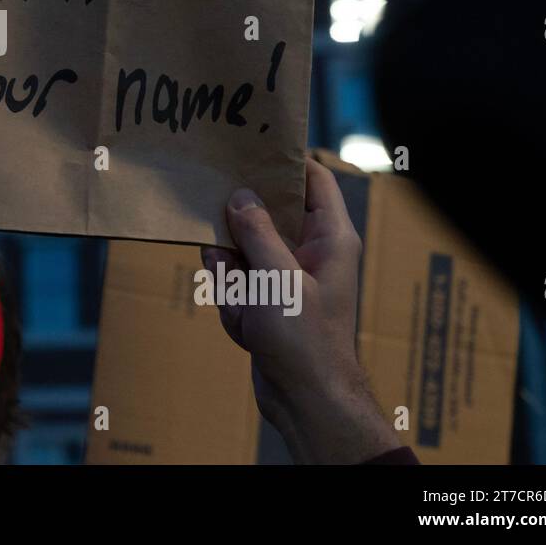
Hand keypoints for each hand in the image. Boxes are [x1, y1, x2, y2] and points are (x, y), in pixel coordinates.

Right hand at [201, 155, 402, 463]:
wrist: (306, 400)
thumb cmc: (305, 338)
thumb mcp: (278, 278)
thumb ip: (257, 232)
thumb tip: (240, 195)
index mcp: (330, 237)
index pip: (312, 179)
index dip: (284, 159)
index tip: (249, 144)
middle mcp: (310, 250)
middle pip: (265, 212)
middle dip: (238, 228)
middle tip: (216, 223)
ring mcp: (286, 276)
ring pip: (241, 249)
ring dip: (231, 274)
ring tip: (242, 302)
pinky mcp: (266, 299)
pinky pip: (235, 281)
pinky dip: (231, 300)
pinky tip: (243, 323)